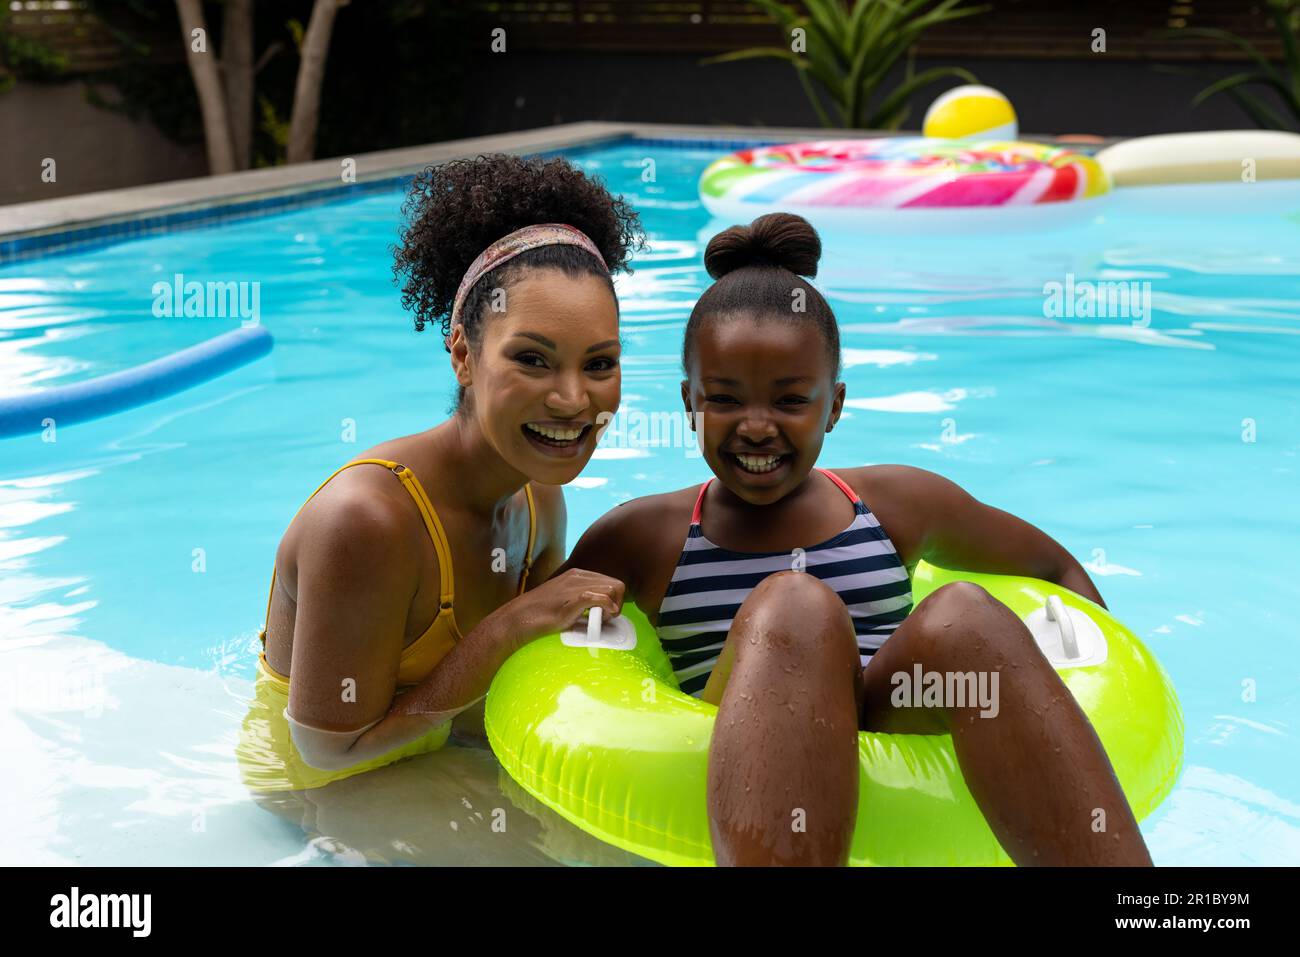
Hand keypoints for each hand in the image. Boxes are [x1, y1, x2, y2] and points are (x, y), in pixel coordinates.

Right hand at [509, 568, 624, 639]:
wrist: (517, 619)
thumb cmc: (538, 614)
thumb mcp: (563, 600)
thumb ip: (579, 600)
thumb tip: (597, 611)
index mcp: (576, 575)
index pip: (609, 581)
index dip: (613, 599)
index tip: (604, 613)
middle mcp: (577, 576)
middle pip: (616, 585)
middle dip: (617, 603)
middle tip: (605, 618)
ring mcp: (574, 586)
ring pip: (613, 589)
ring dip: (613, 608)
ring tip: (600, 620)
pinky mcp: (572, 600)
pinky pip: (601, 598)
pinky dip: (607, 608)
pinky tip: (601, 618)